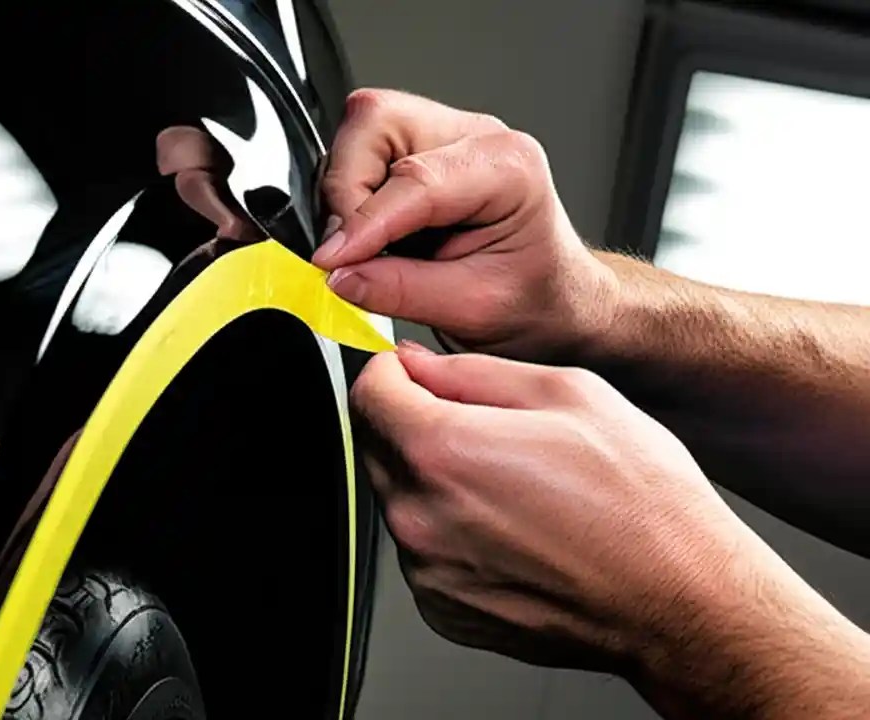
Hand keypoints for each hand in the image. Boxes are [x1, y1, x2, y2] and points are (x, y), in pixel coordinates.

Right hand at [314, 88, 616, 360]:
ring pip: (360, 133)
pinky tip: (377, 234)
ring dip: (346, 193)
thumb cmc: (533, 299)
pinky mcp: (417, 148)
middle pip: (376, 124)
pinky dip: (351, 196)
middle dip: (346, 190)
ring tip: (373, 248)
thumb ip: (398, 291)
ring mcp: (444, 135)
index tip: (329, 261)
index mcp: (509, 168)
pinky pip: (360, 152)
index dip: (362, 222)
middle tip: (348, 252)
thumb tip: (338, 275)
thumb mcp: (470, 311)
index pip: (415, 179)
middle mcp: (476, 137)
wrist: (552, 301)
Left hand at [351, 342, 764, 673]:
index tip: (417, 376)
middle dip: (413, 425)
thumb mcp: (567, 392)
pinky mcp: (442, 608)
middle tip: (485, 430)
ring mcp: (427, 570)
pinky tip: (512, 529)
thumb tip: (417, 364)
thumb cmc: (640, 502)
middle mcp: (420, 516)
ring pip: (400, 499)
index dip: (393, 374)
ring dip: (434, 481)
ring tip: (513, 486)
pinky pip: (424, 551)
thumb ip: (470, 372)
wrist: (679, 599)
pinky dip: (451, 533)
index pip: (368, 393)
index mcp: (441, 452)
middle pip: (376, 446)